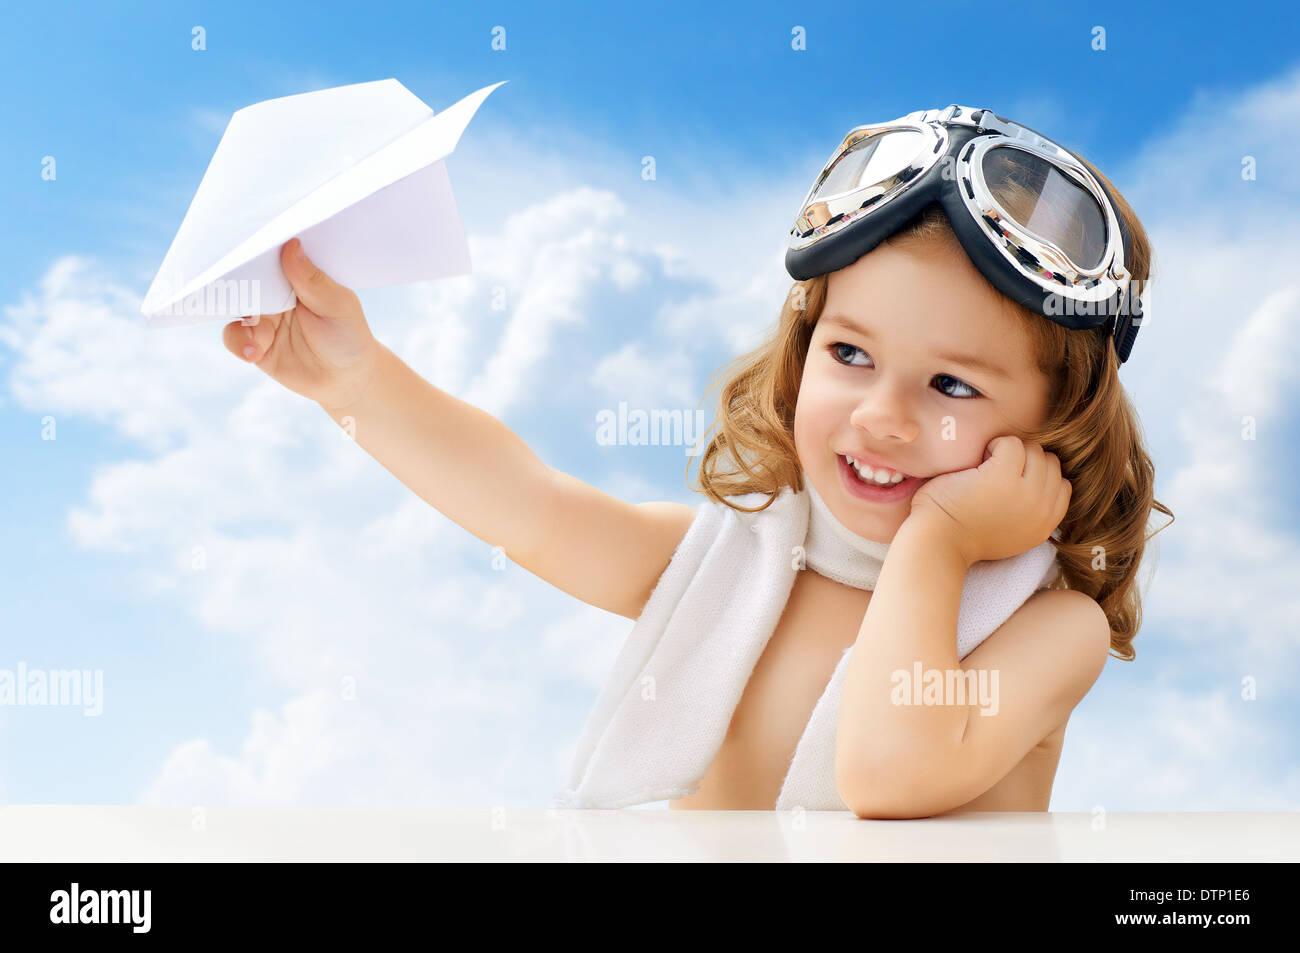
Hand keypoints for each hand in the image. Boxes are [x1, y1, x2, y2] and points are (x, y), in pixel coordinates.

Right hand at [222, 237, 382, 412]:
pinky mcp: (254, 343)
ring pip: (234, 306)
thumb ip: (314, 281)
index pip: (271, 254)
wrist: (347, 379)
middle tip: (237, 287)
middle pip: (245, 278)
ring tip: (260, 333)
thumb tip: (291, 246)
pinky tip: (254, 353)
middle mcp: (274, 293)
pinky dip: (239, 342)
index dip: (257, 249)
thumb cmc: (348, 336)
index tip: (246, 246)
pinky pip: (234, 336)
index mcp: (296, 275)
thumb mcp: (339, 306)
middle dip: (238, 281)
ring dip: (241, 316)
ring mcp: (262, 317)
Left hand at [907, 435, 1070, 564]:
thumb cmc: (961, 535)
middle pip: (1050, 464)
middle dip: (1025, 461)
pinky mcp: (1003, 476)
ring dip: (1010, 452)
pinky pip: (1011, 443)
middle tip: (994, 471)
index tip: (1011, 481)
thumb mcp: (1009, 534)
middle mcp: (1041, 510)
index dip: (1037, 475)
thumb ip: (1029, 514)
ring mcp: (1025, 492)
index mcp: (1044, 526)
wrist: (936, 544)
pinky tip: (976, 463)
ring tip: (984, 467)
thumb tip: (1035, 485)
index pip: (1062, 485)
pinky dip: (993, 445)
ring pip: (1035, 451)